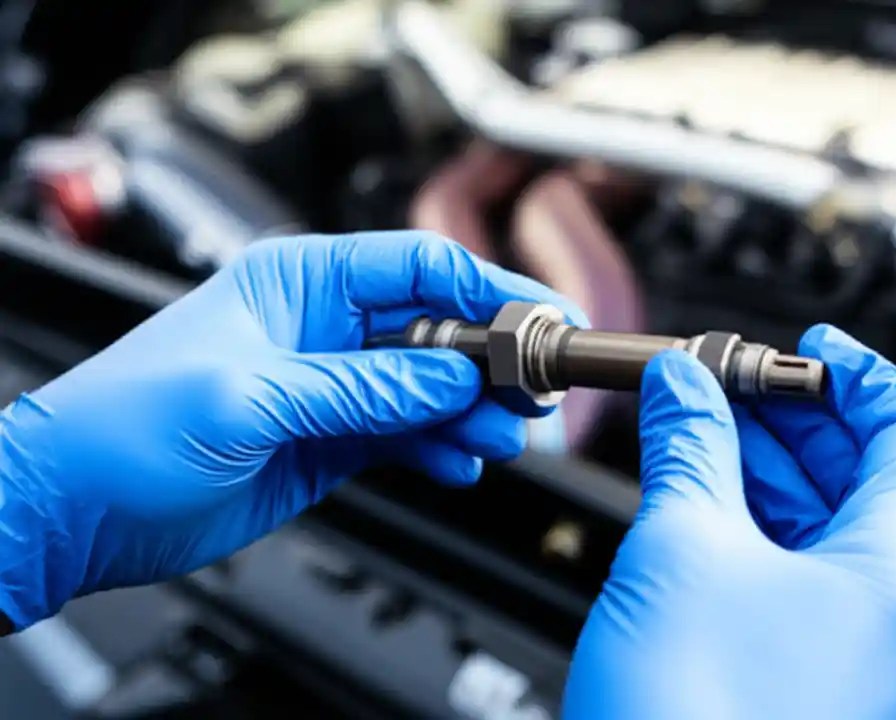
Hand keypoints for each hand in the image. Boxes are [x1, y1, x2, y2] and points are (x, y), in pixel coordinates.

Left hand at [0, 231, 584, 629]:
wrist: (73, 512)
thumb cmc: (123, 428)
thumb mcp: (249, 398)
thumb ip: (359, 388)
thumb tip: (449, 381)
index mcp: (300, 282)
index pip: (418, 269)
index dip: (488, 288)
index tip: (541, 317)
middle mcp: (324, 328)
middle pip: (439, 330)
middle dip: (493, 361)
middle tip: (537, 393)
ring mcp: (333, 386)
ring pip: (432, 389)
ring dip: (474, 414)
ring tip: (504, 440)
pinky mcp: (331, 439)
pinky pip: (407, 436)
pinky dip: (440, 450)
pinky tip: (461, 464)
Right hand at [564, 325, 895, 719]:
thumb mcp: (683, 547)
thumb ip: (691, 448)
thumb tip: (683, 386)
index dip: (861, 377)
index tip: (813, 347)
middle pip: (866, 483)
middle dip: (795, 420)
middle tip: (729, 380)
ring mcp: (858, 666)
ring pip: (826, 536)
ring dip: (767, 472)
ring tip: (703, 427)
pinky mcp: (811, 692)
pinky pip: (798, 587)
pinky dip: (755, 533)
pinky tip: (701, 500)